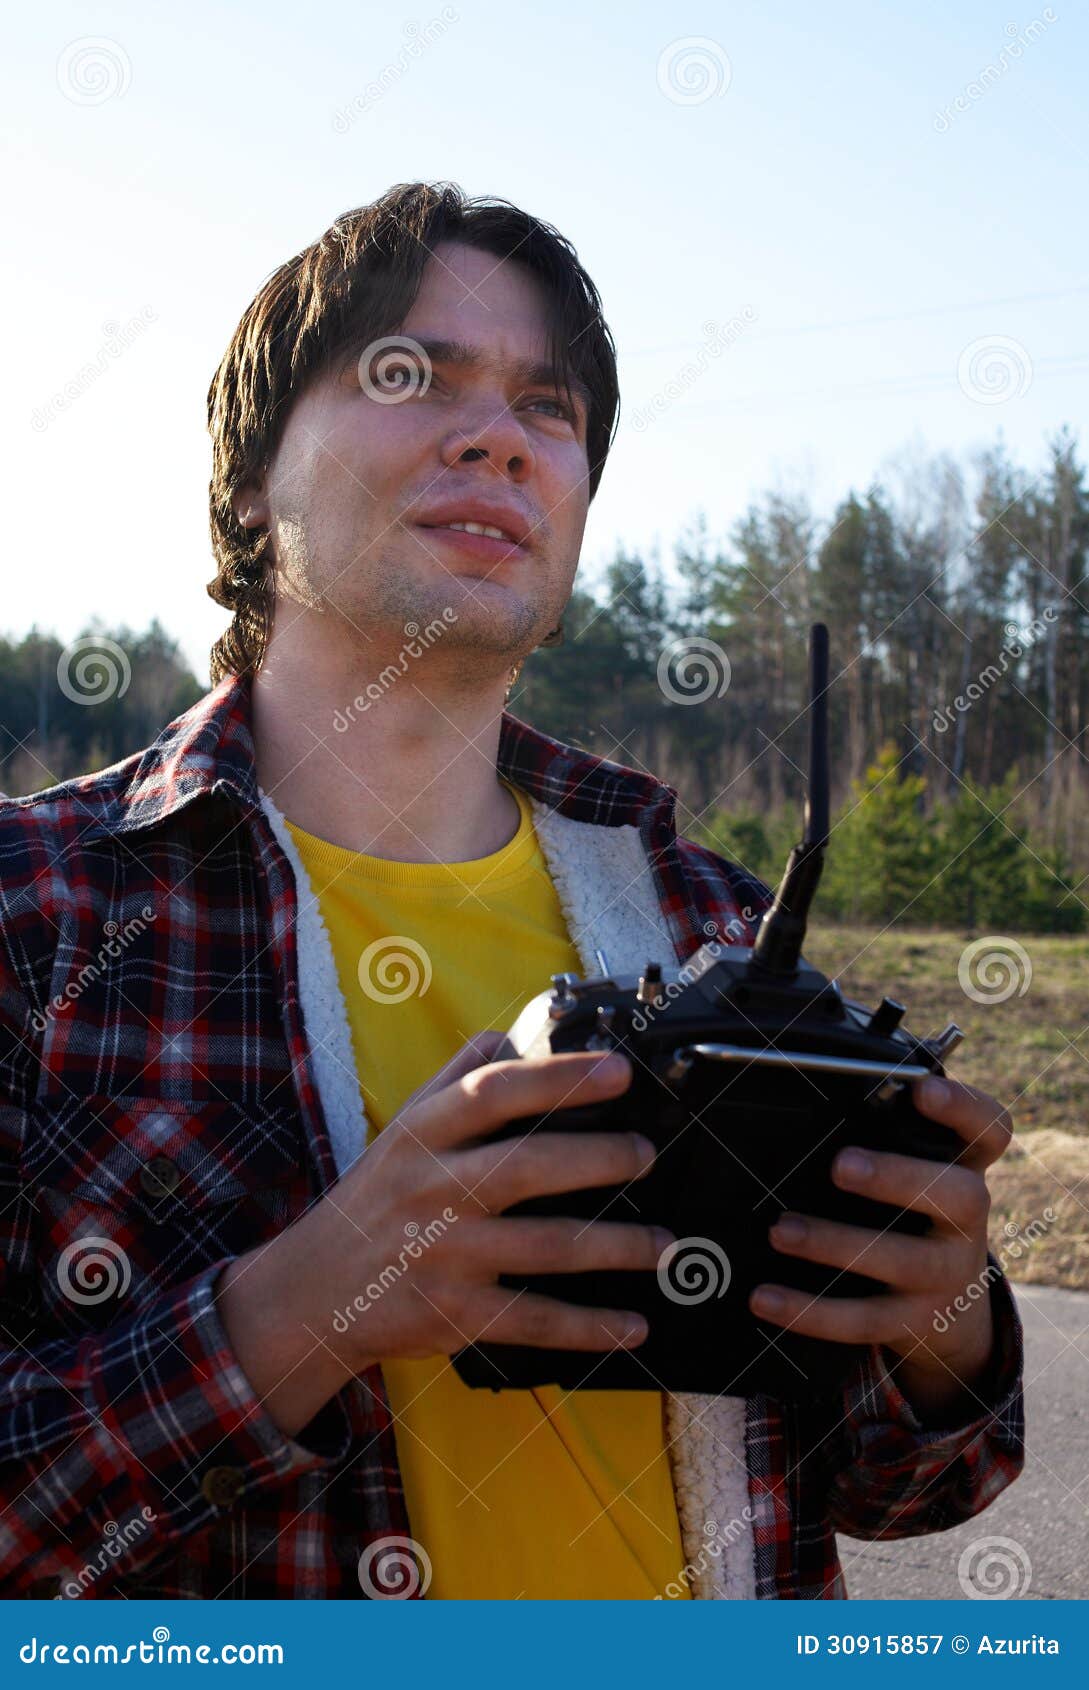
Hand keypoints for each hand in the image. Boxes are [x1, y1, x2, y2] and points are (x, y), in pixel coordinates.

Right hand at [298, 1036, 667, 1373]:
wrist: (313, 1292)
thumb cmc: (375, 1200)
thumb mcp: (402, 1128)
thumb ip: (455, 1078)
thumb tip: (510, 1034)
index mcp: (423, 1133)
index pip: (495, 1091)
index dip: (561, 1077)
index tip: (620, 1072)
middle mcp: (434, 1189)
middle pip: (529, 1167)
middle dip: (601, 1159)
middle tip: (648, 1155)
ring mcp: (446, 1255)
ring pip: (546, 1247)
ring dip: (616, 1247)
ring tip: (665, 1243)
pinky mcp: (455, 1314)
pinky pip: (535, 1319)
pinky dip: (590, 1327)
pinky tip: (634, 1325)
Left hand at [748, 1075, 1013, 1420]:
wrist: (947, 1303)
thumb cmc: (907, 1207)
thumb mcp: (911, 1168)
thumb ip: (882, 1134)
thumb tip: (809, 1100)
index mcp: (966, 1166)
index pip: (988, 1129)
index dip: (962, 1108)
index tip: (921, 1089)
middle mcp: (968, 1219)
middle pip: (958, 1195)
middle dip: (898, 1177)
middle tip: (841, 1165)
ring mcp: (948, 1273)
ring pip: (903, 1261)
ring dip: (836, 1245)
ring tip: (780, 1230)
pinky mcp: (917, 1321)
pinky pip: (864, 1320)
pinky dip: (809, 1311)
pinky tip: (764, 1298)